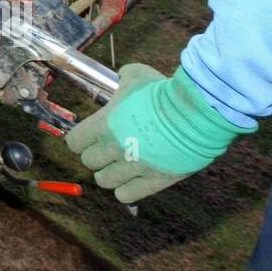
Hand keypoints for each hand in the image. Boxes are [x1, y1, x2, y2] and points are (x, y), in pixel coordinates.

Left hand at [65, 63, 246, 203]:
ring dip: (109, 173)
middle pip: (88, 162)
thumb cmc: (163, 91)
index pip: (74, 142)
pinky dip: (126, 189)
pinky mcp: (155, 181)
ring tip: (119, 165)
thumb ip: (122, 79)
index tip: (88, 137)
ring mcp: (134, 167)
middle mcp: (114, 148)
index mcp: (103, 124)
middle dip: (95, 155)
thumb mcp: (135, 75)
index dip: (80, 139)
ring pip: (104, 181)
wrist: (196, 112)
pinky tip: (133, 179)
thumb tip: (120, 78)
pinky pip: (126, 195)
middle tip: (107, 149)